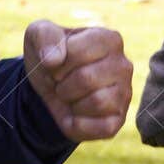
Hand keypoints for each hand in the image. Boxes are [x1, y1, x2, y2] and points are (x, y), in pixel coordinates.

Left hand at [22, 20, 133, 141]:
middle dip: (63, 84)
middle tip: (61, 82)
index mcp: (109, 39)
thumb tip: (54, 60)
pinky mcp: (118, 120)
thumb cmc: (50, 55)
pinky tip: (76, 113)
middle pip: (87, 79)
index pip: (79, 52)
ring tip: (70, 95)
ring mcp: (124, 93)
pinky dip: (79, 123)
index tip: (57, 62)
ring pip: (97, 102)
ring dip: (72, 103)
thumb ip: (44, 36)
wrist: (48, 85)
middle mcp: (123, 65)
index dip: (57, 61)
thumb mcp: (38, 36)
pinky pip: (101, 127)